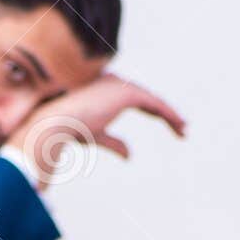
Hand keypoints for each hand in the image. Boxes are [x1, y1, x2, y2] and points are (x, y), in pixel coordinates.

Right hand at [7, 72, 186, 181]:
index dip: (153, 112)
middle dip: (166, 114)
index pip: (136, 100)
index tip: (168, 125)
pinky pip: (155, 104)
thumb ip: (115, 142)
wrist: (56, 123)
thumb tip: (130, 155)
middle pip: (148, 99)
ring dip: (170, 116)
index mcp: (105, 90)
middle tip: (182, 128)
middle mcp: (115, 84)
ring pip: (154, 101)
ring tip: (183, 130)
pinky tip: (179, 125)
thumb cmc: (68, 131)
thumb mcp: (96, 137)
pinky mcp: (128, 94)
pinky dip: (168, 115)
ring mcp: (121, 86)